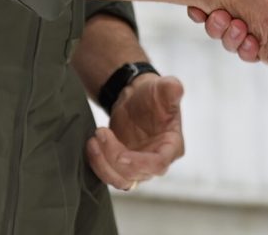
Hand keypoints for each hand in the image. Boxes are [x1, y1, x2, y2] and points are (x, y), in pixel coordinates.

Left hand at [85, 73, 184, 191]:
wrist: (137, 99)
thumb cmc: (154, 95)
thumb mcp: (164, 88)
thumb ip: (171, 89)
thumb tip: (174, 88)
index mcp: (172, 146)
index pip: (158, 164)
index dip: (139, 164)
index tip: (121, 156)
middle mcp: (157, 161)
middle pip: (135, 173)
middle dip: (113, 157)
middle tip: (101, 133)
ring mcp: (139, 166)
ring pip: (120, 179)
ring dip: (103, 164)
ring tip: (94, 140)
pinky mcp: (122, 167)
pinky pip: (109, 175)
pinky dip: (98, 164)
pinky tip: (92, 145)